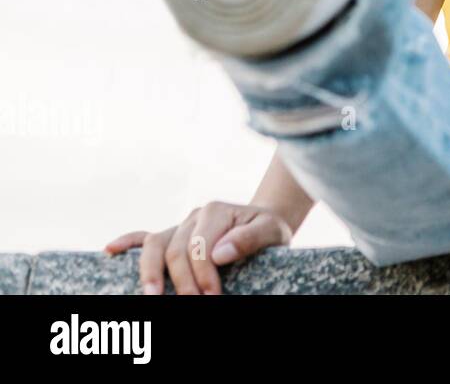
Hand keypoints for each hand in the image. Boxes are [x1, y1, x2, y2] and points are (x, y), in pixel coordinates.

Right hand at [104, 201, 294, 294]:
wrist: (263, 222)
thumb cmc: (268, 229)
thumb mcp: (272, 231)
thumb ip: (250, 239)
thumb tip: (219, 254)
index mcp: (215, 211)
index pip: (200, 247)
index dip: (203, 275)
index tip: (213, 297)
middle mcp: (193, 216)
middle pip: (175, 251)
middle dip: (182, 283)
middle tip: (194, 305)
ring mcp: (179, 225)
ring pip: (155, 246)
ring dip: (151, 273)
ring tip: (152, 297)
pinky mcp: (172, 234)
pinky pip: (144, 236)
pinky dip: (127, 242)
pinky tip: (110, 251)